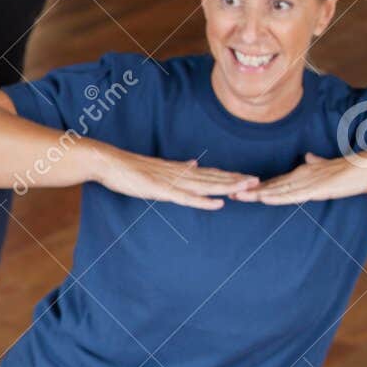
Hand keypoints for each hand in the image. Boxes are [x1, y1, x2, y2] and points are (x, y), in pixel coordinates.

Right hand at [93, 145, 258, 209]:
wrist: (108, 162)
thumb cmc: (127, 167)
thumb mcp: (156, 168)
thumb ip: (177, 167)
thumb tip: (194, 163)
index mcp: (178, 170)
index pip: (209, 173)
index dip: (228, 175)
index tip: (247, 177)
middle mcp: (179, 174)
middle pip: (212, 177)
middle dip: (235, 179)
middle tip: (258, 180)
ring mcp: (171, 182)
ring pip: (205, 186)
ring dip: (227, 187)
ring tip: (247, 187)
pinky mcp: (161, 190)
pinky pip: (186, 198)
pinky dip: (204, 201)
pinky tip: (219, 203)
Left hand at [231, 151, 366, 204]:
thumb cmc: (350, 170)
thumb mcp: (328, 168)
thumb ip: (316, 163)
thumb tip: (308, 156)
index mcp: (302, 173)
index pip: (275, 182)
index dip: (256, 187)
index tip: (239, 189)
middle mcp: (301, 176)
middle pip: (270, 186)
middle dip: (249, 191)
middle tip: (227, 193)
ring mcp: (307, 182)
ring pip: (276, 190)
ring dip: (256, 194)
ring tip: (237, 196)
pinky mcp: (316, 188)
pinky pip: (292, 194)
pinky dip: (277, 197)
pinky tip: (263, 198)